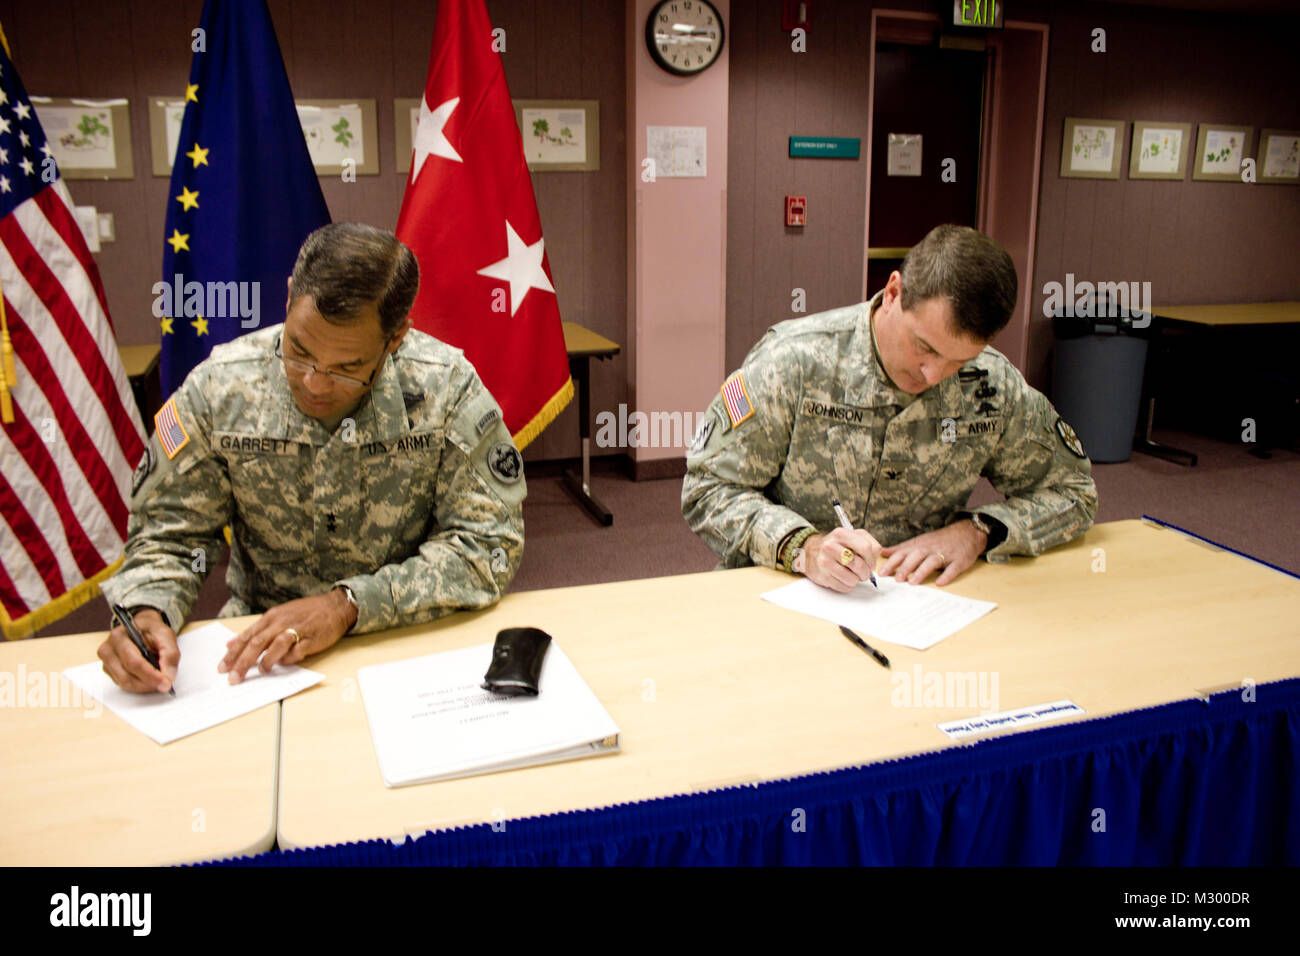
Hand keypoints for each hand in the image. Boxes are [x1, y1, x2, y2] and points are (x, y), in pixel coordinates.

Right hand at [98, 608, 178, 693]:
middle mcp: (108, 649)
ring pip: (125, 683)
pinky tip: (147, 676)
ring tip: (158, 678)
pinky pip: (123, 684)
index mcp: (120, 636)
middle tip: (165, 684)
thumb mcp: (166, 635)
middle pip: (127, 676)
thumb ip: (170, 654)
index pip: (134, 662)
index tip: (166, 684)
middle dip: (149, 683)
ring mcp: (106, 661)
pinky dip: (138, 684)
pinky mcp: (108, 670)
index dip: (150, 675)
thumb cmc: (151, 630)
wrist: (141, 627)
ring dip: (144, 686)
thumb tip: (168, 676)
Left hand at [219, 590, 355, 683]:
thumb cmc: (306, 613)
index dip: (233, 653)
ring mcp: (297, 630)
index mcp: (271, 617)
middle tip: (233, 678)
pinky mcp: (311, 639)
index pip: (247, 636)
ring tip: (259, 672)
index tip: (222, 668)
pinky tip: (283, 664)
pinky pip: (297, 650)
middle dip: (243, 662)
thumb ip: (256, 630)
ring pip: (276, 645)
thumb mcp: (278, 616)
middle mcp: (281, 622)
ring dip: (266, 660)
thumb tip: (231, 644)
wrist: (335, 606)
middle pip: (257, 642)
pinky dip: (289, 659)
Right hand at [801, 527, 882, 592]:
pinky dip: (848, 585)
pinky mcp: (822, 576)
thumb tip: (875, 558)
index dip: (872, 559)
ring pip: (852, 579)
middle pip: (859, 565)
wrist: (811, 552)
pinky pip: (844, 587)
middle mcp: (830, 546)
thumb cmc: (836, 546)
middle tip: (864, 573)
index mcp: (841, 534)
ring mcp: (824, 562)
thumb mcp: (852, 537)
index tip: (870, 563)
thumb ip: (868, 544)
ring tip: (852, 575)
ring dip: (856, 580)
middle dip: (866, 572)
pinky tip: (843, 578)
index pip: (866, 548)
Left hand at [878, 520, 987, 585]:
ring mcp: (945, 554)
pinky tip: (940, 583)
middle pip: (916, 556)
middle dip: (905, 567)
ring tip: (912, 582)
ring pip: (932, 562)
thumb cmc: (938, 540)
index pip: (902, 552)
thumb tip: (883, 552)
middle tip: (896, 579)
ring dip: (921, 571)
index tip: (881, 572)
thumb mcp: (918, 541)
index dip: (892, 562)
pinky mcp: (959, 560)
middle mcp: (930, 549)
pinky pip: (953, 568)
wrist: (967, 532)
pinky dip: (946, 575)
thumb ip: (901, 548)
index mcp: (919, 545)